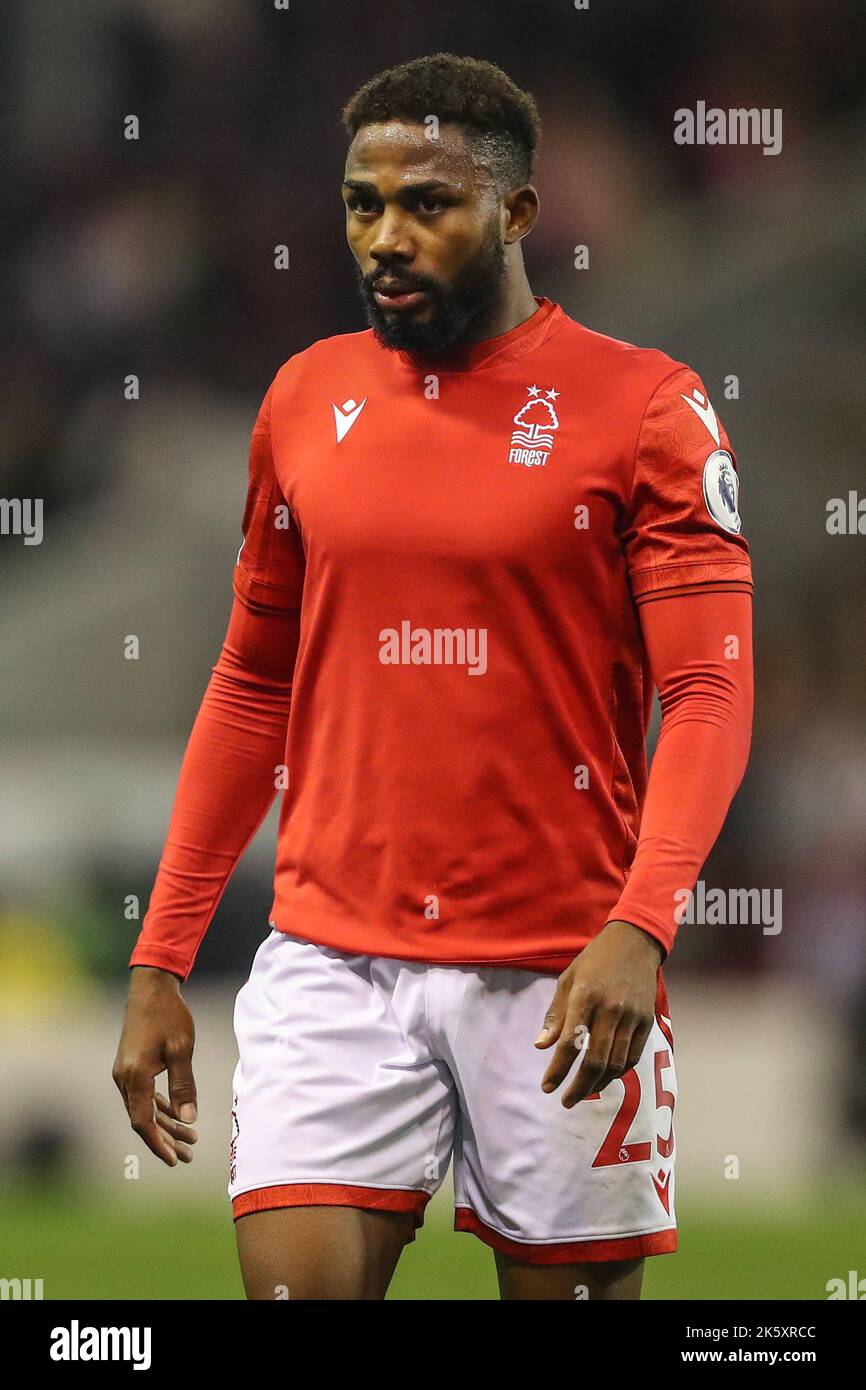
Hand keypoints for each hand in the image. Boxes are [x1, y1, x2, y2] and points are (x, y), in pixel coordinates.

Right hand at [113, 966, 198, 1166]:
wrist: (151, 988)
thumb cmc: (169, 1015)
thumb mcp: (182, 1049)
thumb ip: (184, 1086)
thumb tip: (189, 1120)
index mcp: (134, 1076)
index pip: (142, 1122)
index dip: (158, 1143)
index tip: (174, 1160)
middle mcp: (124, 1078)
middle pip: (142, 1119)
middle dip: (165, 1139)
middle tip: (189, 1155)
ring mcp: (125, 1072)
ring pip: (143, 1108)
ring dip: (165, 1124)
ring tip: (190, 1140)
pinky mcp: (130, 1066)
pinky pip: (143, 1095)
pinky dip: (159, 1107)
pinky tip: (176, 1116)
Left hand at [534, 920, 662, 1106]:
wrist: (634, 943)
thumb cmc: (594, 961)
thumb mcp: (567, 980)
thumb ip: (555, 1015)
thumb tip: (541, 1046)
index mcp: (586, 997)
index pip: (571, 1043)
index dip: (558, 1070)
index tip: (547, 1086)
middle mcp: (611, 1009)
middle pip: (596, 1061)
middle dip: (579, 1087)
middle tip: (565, 1100)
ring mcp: (632, 1016)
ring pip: (616, 1063)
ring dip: (598, 1083)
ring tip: (582, 1090)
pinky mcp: (647, 1021)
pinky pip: (633, 1056)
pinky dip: (618, 1071)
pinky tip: (605, 1076)